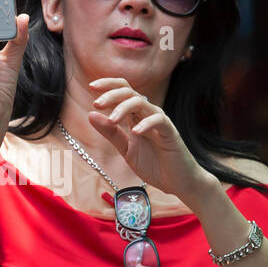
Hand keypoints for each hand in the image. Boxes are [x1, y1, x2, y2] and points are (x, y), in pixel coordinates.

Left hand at [86, 77, 213, 206]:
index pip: (122, 90)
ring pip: (141, 102)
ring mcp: (159, 121)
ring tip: (112, 120)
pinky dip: (145, 124)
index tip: (91, 86)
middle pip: (129, 92)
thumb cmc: (153, 164)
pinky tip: (134, 132)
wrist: (177, 181)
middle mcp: (147, 114)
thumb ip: (110, 133)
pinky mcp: (170, 132)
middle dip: (111, 94)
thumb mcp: (125, 149)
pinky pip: (158, 120)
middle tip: (97, 103)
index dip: (108, 85)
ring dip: (123, 108)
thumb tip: (90, 114)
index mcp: (135, 115)